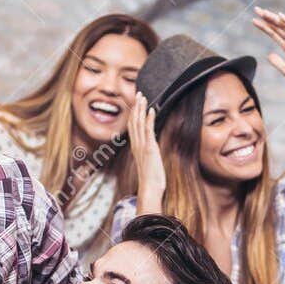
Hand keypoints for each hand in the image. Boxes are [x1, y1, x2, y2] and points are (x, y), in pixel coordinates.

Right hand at [127, 92, 164, 210]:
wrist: (149, 189)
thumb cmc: (151, 180)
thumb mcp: (149, 163)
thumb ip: (148, 154)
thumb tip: (151, 149)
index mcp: (136, 147)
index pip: (132, 126)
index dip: (134, 113)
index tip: (136, 103)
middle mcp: (137, 145)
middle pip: (134, 121)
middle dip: (136, 107)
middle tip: (138, 94)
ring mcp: (142, 146)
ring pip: (139, 123)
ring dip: (141, 109)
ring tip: (143, 97)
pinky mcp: (149, 149)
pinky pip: (148, 131)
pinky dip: (149, 119)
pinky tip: (151, 110)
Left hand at [253, 6, 284, 95]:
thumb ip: (277, 61)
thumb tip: (268, 54)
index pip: (274, 33)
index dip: (264, 27)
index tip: (254, 20)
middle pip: (278, 27)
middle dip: (267, 18)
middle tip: (256, 9)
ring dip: (274, 18)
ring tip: (263, 12)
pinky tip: (280, 16)